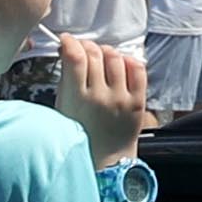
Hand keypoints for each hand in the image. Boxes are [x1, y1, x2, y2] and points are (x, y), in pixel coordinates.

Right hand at [54, 36, 149, 160]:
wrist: (106, 162)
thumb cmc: (81, 134)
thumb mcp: (64, 107)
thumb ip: (66, 79)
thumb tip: (67, 49)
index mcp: (77, 98)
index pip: (75, 56)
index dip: (70, 42)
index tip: (67, 40)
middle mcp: (101, 97)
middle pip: (94, 54)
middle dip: (86, 45)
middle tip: (83, 48)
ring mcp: (121, 99)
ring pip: (115, 57)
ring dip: (106, 52)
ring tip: (101, 58)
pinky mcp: (138, 102)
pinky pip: (137, 69)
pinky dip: (128, 61)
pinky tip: (120, 65)